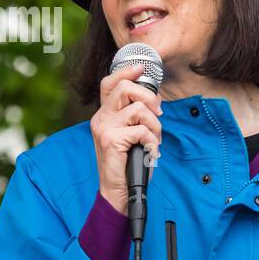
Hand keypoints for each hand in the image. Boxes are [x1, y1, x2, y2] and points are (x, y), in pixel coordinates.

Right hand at [91, 62, 162, 214]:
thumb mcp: (134, 135)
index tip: (141, 68)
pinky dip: (152, 142)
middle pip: (126, 89)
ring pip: (138, 109)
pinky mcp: (111, 140)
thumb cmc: (129, 163)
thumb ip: (139, 116)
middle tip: (158, 115)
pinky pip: (142, 130)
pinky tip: (149, 152)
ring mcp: (104, 128)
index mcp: (105, 115)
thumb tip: (156, 99)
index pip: (110, 83)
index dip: (126, 71)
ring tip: (152, 141)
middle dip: (149, 99)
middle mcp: (100, 118)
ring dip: (154, 126)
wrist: (118, 191)